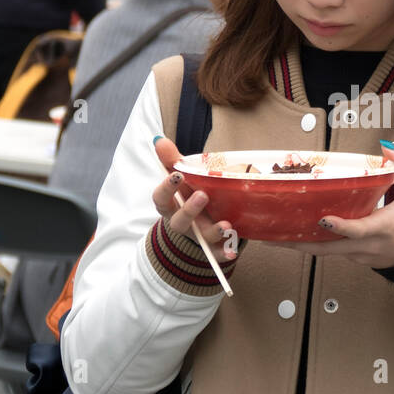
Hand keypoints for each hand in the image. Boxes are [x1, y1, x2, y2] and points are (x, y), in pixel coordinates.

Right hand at [150, 135, 237, 260]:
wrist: (201, 224)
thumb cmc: (190, 195)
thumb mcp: (182, 178)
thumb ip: (172, 160)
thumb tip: (159, 140)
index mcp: (171, 205)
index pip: (160, 199)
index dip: (166, 188)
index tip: (177, 175)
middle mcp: (182, 222)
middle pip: (179, 220)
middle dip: (189, 209)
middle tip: (203, 195)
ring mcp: (198, 235)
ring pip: (202, 237)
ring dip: (213, 231)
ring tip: (226, 225)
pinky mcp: (214, 246)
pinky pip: (219, 253)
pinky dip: (226, 253)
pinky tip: (234, 250)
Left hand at [270, 143, 393, 268]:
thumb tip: (389, 147)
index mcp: (384, 228)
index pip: (359, 230)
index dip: (341, 226)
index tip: (322, 218)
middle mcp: (368, 247)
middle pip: (329, 249)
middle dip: (299, 244)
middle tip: (272, 237)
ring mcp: (361, 257)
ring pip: (327, 252)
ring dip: (302, 245)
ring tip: (275, 236)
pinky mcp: (357, 260)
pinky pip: (332, 253)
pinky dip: (314, 245)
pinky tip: (296, 235)